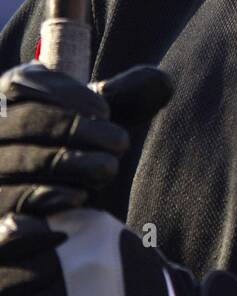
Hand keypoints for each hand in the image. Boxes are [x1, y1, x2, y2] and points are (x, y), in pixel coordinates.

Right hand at [0, 62, 172, 217]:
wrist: (48, 206)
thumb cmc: (73, 146)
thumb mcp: (96, 119)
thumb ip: (127, 97)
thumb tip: (163, 82)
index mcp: (11, 95)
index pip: (27, 82)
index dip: (67, 94)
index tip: (106, 110)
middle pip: (27, 123)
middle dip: (76, 130)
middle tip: (120, 142)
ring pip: (20, 165)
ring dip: (68, 165)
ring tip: (106, 168)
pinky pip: (8, 214)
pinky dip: (42, 207)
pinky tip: (77, 203)